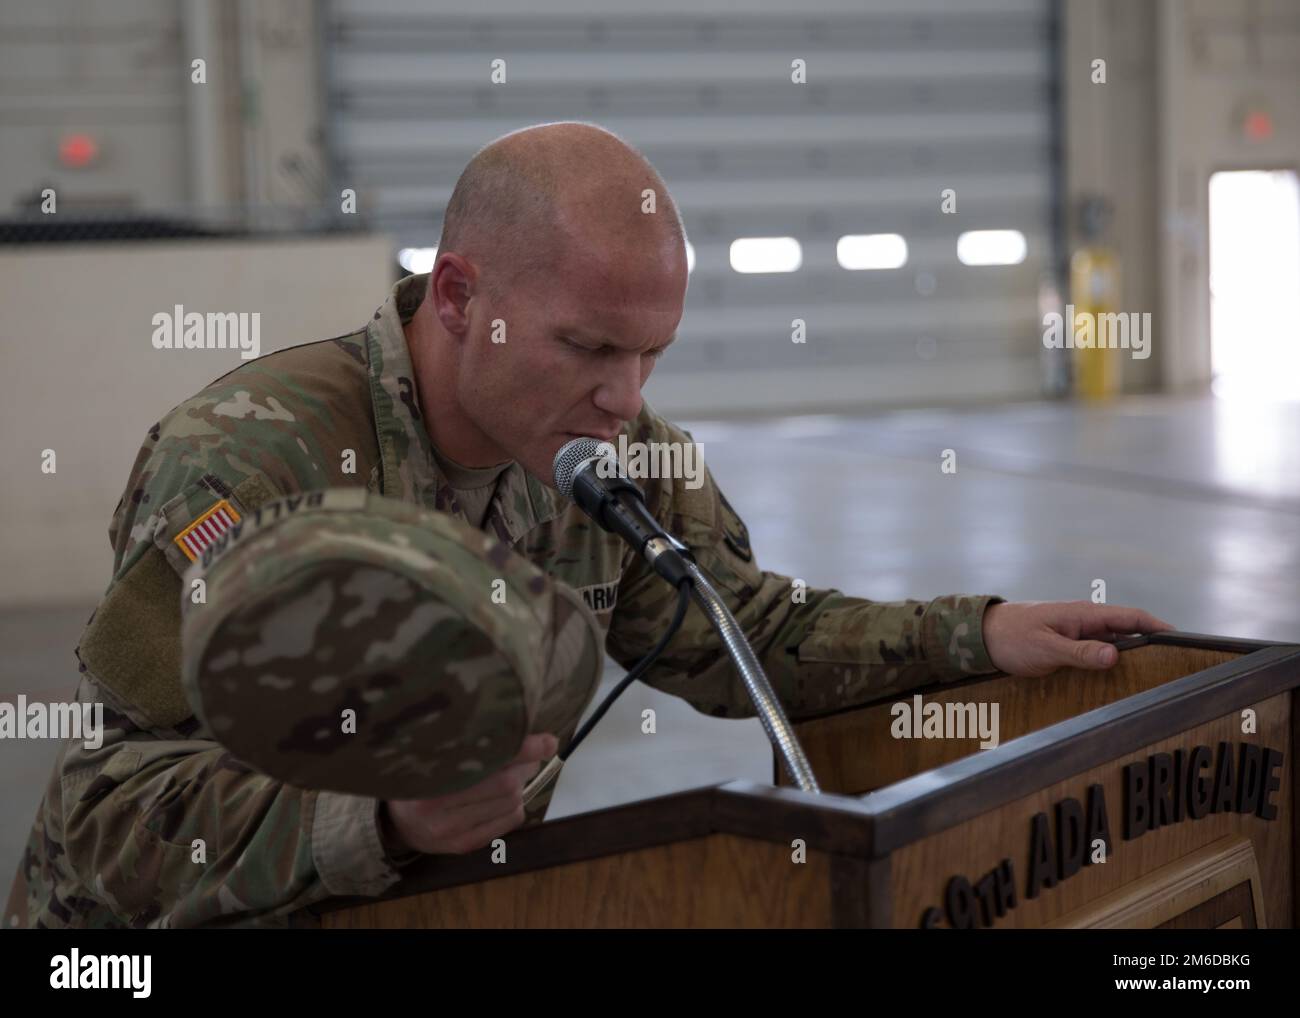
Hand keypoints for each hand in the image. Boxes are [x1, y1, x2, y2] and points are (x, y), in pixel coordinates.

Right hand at [380, 733, 557, 855]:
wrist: (394, 822)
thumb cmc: (418, 775)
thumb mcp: (429, 751)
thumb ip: (461, 738)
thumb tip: (513, 721)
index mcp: (427, 775)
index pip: (489, 761)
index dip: (523, 749)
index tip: (546, 739)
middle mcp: (436, 808)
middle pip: (506, 784)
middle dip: (526, 766)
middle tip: (530, 753)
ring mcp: (451, 831)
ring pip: (511, 803)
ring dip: (523, 785)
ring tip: (516, 772)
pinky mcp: (463, 846)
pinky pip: (508, 822)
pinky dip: (516, 805)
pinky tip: (506, 797)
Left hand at [982, 601, 1173, 677]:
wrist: (982, 635)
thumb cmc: (1011, 637)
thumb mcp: (1046, 647)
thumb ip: (1079, 651)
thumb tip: (1115, 655)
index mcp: (1085, 614)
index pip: (1132, 617)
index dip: (1160, 627)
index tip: (1186, 641)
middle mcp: (1086, 621)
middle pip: (1129, 632)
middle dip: (1154, 646)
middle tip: (1180, 667)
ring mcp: (1079, 633)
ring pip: (1115, 645)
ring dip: (1134, 658)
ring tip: (1159, 679)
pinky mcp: (1070, 645)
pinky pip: (1099, 653)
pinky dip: (1113, 664)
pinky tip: (1121, 681)